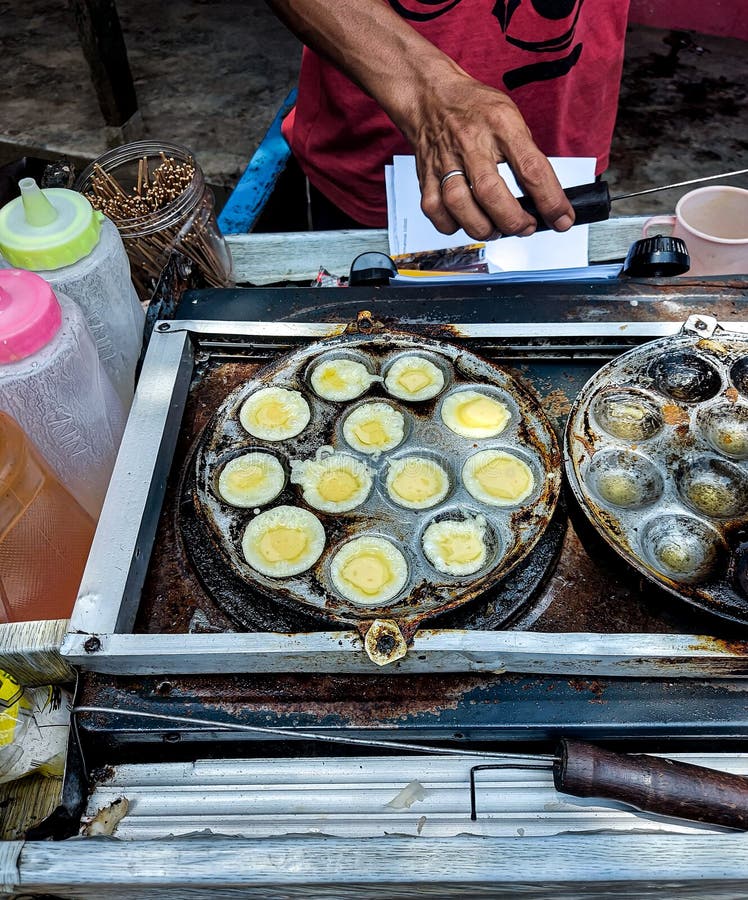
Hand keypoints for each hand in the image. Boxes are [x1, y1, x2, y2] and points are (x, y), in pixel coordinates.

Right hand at [408, 71, 575, 240]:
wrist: (430, 96)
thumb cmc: (475, 109)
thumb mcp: (511, 118)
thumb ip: (526, 155)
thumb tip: (543, 197)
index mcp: (501, 125)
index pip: (531, 169)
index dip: (550, 200)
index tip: (562, 220)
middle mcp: (471, 143)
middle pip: (491, 193)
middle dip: (513, 221)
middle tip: (526, 227)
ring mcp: (445, 161)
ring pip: (460, 206)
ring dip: (484, 228)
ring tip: (497, 229)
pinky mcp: (426, 175)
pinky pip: (436, 211)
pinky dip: (452, 226)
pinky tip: (466, 221)